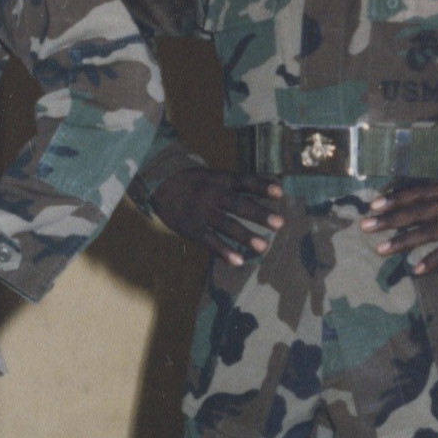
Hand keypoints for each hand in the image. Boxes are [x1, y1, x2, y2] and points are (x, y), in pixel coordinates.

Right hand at [149, 168, 285, 267]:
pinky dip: (222, 251)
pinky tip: (238, 262)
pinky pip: (207, 240)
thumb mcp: (213, 175)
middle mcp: (210, 194)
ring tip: (264, 247)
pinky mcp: (189, 227)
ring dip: (245, 236)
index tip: (280, 192)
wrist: (157, 184)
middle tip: (280, 224)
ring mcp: (199, 211)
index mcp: (219, 179)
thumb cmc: (194, 182)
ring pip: (224, 224)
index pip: (243, 181)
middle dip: (258, 214)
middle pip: (237, 204)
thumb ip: (239, 183)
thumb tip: (276, 183)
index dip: (261, 186)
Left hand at [362, 180, 437, 271]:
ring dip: (403, 240)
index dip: (396, 197)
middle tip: (364, 225)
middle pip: (417, 210)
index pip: (420, 191)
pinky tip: (417, 270)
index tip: (373, 203)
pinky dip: (434, 260)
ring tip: (381, 250)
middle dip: (389, 219)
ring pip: (429, 229)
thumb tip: (433, 206)